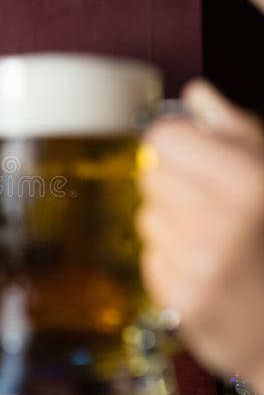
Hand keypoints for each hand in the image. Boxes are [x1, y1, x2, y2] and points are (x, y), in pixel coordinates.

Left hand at [138, 80, 263, 393]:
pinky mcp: (180, 300)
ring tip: (214, 241)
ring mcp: (197, 266)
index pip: (163, 138)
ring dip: (172, 223)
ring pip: (147, 216)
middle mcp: (220, 224)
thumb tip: (196, 94)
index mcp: (248, 183)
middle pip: (150, 174)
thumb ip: (235, 129)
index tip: (194, 154)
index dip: (179, 143)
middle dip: (175, 182)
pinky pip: (150, 257)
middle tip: (211, 204)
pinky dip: (171, 260)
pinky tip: (206, 269)